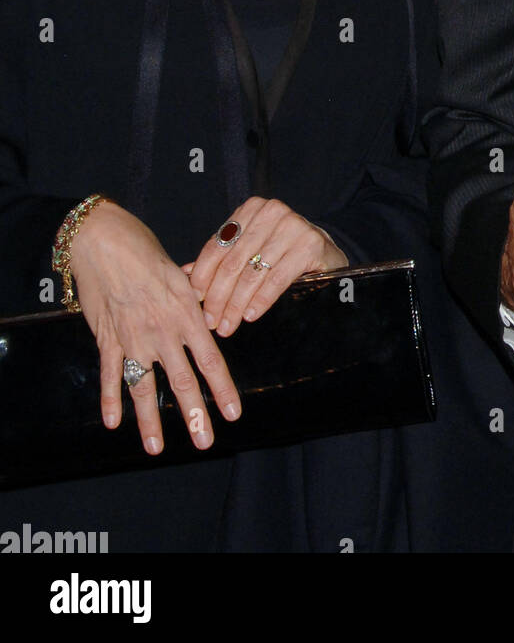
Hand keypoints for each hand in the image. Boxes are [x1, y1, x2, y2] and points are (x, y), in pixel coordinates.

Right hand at [70, 201, 241, 454]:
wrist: (104, 242)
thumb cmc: (145, 250)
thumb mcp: (180, 272)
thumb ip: (194, 297)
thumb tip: (208, 307)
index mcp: (187, 314)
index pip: (211, 360)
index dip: (223, 389)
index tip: (233, 413)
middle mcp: (164, 331)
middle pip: (182, 382)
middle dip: (194, 416)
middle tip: (205, 443)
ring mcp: (134, 337)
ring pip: (144, 387)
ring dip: (150, 420)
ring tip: (157, 448)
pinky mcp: (107, 337)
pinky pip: (110, 374)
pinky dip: (110, 399)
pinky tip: (113, 423)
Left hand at [185, 197, 347, 338]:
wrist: (326, 251)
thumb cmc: (281, 252)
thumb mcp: (249, 250)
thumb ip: (220, 259)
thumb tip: (182, 274)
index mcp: (251, 208)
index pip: (217, 246)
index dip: (203, 277)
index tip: (195, 302)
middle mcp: (272, 212)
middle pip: (233, 262)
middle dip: (218, 297)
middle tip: (211, 322)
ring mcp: (293, 226)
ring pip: (252, 273)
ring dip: (236, 305)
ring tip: (228, 326)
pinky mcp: (310, 244)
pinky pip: (276, 279)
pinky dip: (261, 300)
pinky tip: (250, 316)